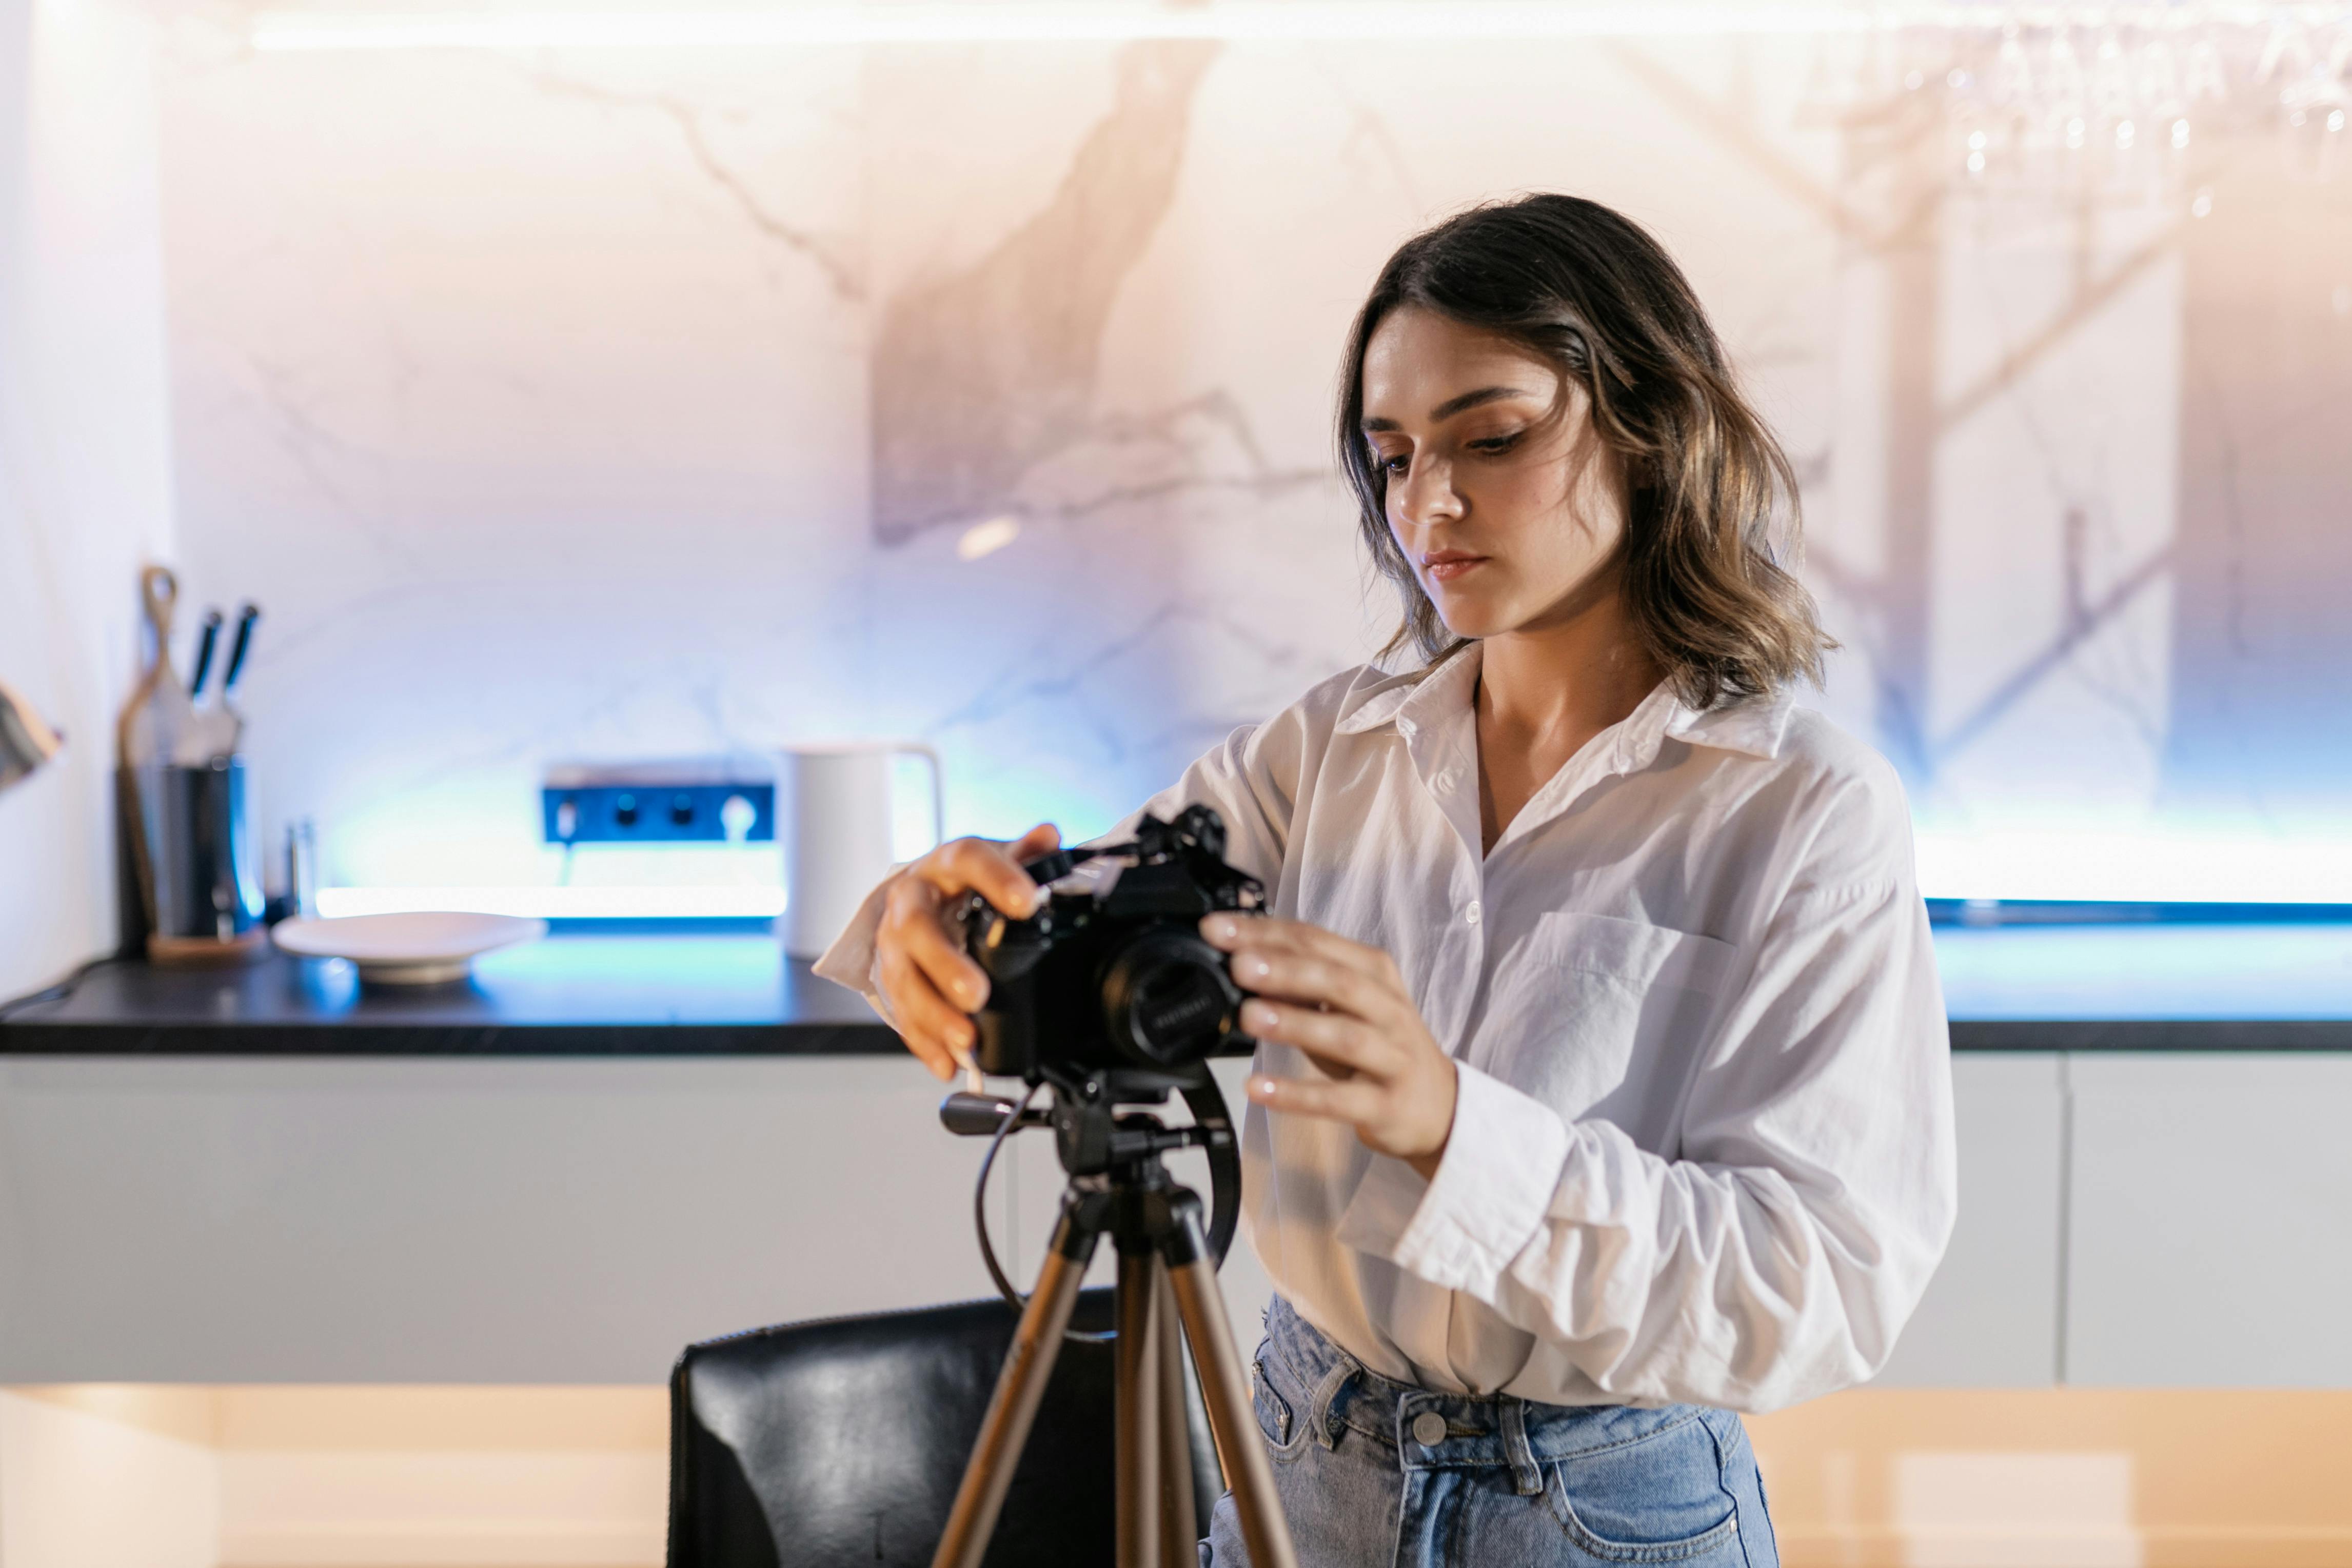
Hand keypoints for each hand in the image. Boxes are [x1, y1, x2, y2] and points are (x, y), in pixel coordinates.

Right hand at [876, 823, 1060, 1080]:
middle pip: (917, 929)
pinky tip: (948, 1063)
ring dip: (933, 1013)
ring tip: (967, 1040)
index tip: (1026, 903)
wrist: (919, 894)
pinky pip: (901, 1013)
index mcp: (945, 864)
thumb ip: (1025, 853)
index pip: (968, 860)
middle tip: (978, 993)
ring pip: (903, 978)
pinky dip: (924, 1042)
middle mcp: (911, 900)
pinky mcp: (889, 976)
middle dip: (945, 965)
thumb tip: (1050, 836)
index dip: (997, 879)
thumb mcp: (994, 860)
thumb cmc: (962, 880)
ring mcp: (894, 941)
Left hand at [1202, 914, 1457, 1178]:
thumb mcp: (1348, 1005)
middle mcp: (1387, 1009)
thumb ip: (1303, 983)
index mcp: (1374, 972)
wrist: (1439, 1104)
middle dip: (1286, 969)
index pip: (1317, 942)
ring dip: (1294, 1023)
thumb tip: (1241, 960)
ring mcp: (1391, 1057)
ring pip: (1344, 1035)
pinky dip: (1297, 1093)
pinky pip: (1339, 1099)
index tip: (1218, 929)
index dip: (1266, 933)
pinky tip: (1259, 1088)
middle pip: (1337, 981)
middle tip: (1239, 965)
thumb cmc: (1381, 1045)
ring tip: (1248, 1016)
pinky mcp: (1385, 1104)